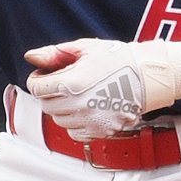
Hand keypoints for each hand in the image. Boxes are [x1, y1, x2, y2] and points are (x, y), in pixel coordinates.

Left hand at [26, 38, 176, 140]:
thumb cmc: (119, 59)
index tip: (45, 75)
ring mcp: (90, 121)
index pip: (36, 88)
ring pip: (59, 120)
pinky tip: (87, 107)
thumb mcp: (84, 49)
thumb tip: (31, 57)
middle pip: (46, 105)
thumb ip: (54, 54)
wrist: (148, 76)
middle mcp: (78, 105)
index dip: (38, 79)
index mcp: (71, 83)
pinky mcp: (100, 131)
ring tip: (79, 93)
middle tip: (64, 82)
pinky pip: (74, 131)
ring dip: (62, 108)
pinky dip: (75, 121)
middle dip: (50, 93)